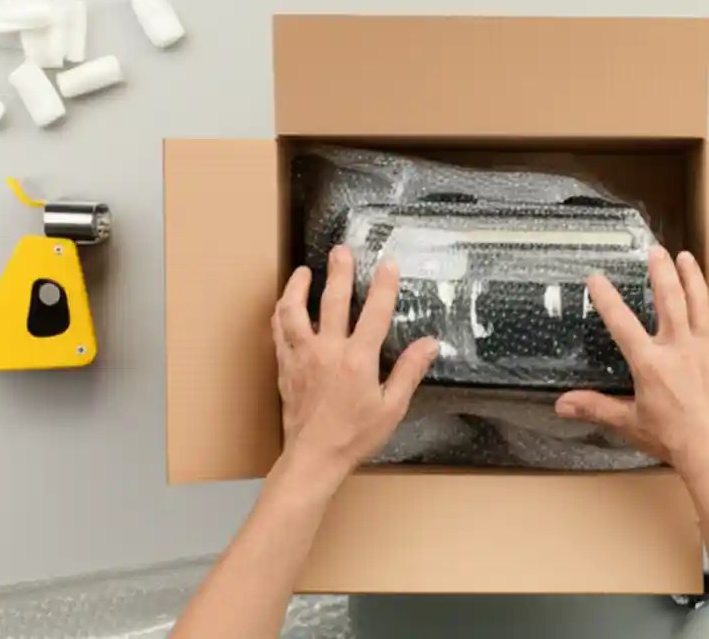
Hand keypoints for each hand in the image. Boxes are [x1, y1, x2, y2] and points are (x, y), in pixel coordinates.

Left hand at [272, 246, 439, 485]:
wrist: (314, 458)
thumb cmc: (355, 436)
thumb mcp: (392, 408)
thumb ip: (409, 372)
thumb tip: (429, 345)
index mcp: (358, 360)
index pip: (375, 313)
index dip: (385, 286)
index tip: (388, 264)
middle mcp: (327, 351)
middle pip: (333, 301)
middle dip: (340, 272)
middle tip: (341, 251)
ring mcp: (302, 357)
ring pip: (294, 312)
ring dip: (298, 288)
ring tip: (304, 272)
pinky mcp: (286, 367)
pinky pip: (278, 333)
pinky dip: (281, 315)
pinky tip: (284, 307)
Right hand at [555, 247, 708, 476]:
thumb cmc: (671, 438)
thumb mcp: (628, 422)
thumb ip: (595, 407)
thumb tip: (562, 404)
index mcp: (651, 364)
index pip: (623, 324)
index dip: (607, 299)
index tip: (596, 278)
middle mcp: (678, 349)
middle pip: (669, 300)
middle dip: (661, 272)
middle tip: (655, 250)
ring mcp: (702, 350)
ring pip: (697, 304)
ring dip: (690, 277)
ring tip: (685, 257)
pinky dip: (704, 303)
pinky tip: (701, 297)